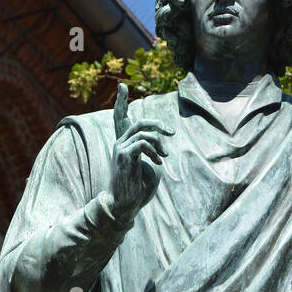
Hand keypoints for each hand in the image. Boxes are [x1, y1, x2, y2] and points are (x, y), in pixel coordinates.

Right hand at [106, 83, 172, 221]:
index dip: (121, 102)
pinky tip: (158, 162)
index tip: (122, 86)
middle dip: (157, 124)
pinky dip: (154, 151)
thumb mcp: (151, 167)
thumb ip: (153, 151)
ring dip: (159, 142)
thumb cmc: (138, 189)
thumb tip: (160, 143)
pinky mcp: (123, 156)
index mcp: (125, 144)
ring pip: (142, 132)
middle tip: (171, 132)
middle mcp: (119, 143)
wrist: (125, 205)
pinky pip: (142, 143)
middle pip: (138, 121)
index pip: (120, 118)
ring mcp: (119, 149)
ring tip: (164, 156)